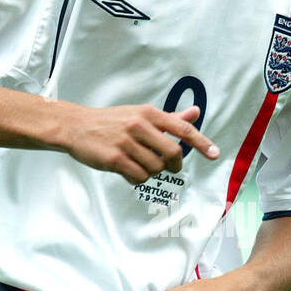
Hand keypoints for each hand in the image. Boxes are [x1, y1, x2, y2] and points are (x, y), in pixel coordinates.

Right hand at [57, 102, 218, 185]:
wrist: (76, 127)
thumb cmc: (112, 122)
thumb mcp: (140, 114)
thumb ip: (170, 118)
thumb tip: (196, 112)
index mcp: (149, 113)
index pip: (182, 127)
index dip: (201, 142)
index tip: (214, 154)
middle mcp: (139, 125)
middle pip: (173, 153)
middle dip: (174, 165)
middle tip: (169, 167)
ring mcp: (127, 143)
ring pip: (156, 168)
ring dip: (151, 172)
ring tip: (138, 164)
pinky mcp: (115, 159)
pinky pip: (139, 177)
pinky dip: (138, 178)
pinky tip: (128, 170)